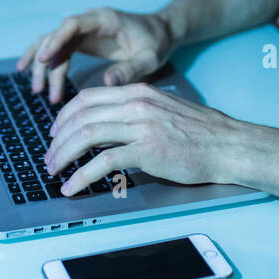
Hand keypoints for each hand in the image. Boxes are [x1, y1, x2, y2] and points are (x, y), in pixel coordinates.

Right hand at [15, 6, 173, 102]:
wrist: (161, 32)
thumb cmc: (156, 43)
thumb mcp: (149, 58)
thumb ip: (130, 69)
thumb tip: (107, 82)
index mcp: (105, 19)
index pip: (72, 25)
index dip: (55, 41)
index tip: (43, 60)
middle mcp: (90, 21)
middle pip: (57, 36)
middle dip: (45, 62)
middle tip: (41, 90)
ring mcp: (84, 29)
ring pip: (52, 42)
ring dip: (42, 65)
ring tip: (38, 90)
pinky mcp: (82, 39)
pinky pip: (57, 47)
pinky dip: (44, 59)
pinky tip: (29, 72)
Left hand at [42, 82, 248, 195]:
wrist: (229, 145)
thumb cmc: (201, 132)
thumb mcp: (164, 108)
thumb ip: (136, 111)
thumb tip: (110, 124)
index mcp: (138, 92)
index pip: (87, 97)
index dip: (64, 115)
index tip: (55, 132)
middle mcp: (136, 104)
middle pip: (81, 116)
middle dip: (57, 139)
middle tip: (49, 157)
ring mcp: (141, 126)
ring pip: (86, 136)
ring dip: (63, 156)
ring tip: (53, 171)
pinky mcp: (148, 150)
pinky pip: (103, 162)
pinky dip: (82, 176)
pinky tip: (73, 187)